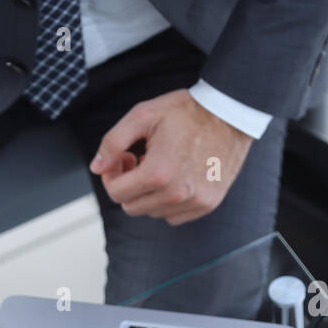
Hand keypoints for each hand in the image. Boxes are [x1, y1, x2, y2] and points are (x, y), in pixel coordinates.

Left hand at [89, 88, 252, 226]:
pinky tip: (176, 177)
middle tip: (139, 160)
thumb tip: (96, 168)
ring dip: (149, 194)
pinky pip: (174, 217)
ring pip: (152, 213)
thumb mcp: (143, 115)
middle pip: (131, 207)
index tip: (124, 158)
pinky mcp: (208, 204)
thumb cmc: (187, 111)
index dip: (112, 175)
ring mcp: (195, 201)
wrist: (231, 111)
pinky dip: (168, 202)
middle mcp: (176, 194)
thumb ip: (112, 142)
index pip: (115, 193)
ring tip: (160, 166)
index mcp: (157, 174)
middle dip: (128, 186)